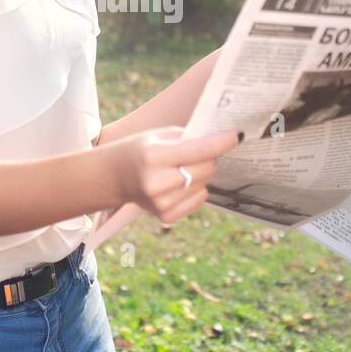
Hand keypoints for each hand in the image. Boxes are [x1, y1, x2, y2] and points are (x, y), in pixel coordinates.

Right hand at [114, 125, 240, 224]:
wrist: (114, 177)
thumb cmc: (140, 150)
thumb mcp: (159, 136)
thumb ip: (188, 137)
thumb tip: (222, 140)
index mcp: (154, 156)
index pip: (198, 150)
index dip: (221, 142)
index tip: (237, 136)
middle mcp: (156, 182)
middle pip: (206, 168)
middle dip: (210, 157)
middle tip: (200, 151)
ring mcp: (161, 202)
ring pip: (204, 183)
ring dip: (201, 173)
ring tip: (181, 167)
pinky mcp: (165, 215)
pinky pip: (199, 199)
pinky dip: (196, 189)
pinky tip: (179, 183)